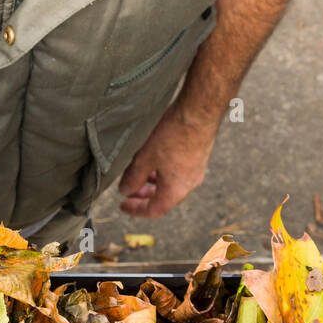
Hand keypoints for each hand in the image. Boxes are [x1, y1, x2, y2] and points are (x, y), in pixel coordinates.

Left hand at [118, 103, 217, 217]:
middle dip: (144, 196)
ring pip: (171, 184)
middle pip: (163, 198)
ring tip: (139, 174)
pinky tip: (155, 160)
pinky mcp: (198, 157)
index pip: (154, 210)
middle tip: (129, 191)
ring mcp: (196, 170)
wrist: (199, 112)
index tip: (123, 205)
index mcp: (176, 190)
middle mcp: (189, 184)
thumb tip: (125, 190)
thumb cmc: (174, 135)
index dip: (136, 210)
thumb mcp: (145, 158)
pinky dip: (163, 172)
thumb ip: (133, 177)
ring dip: (153, 182)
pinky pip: (179, 172)